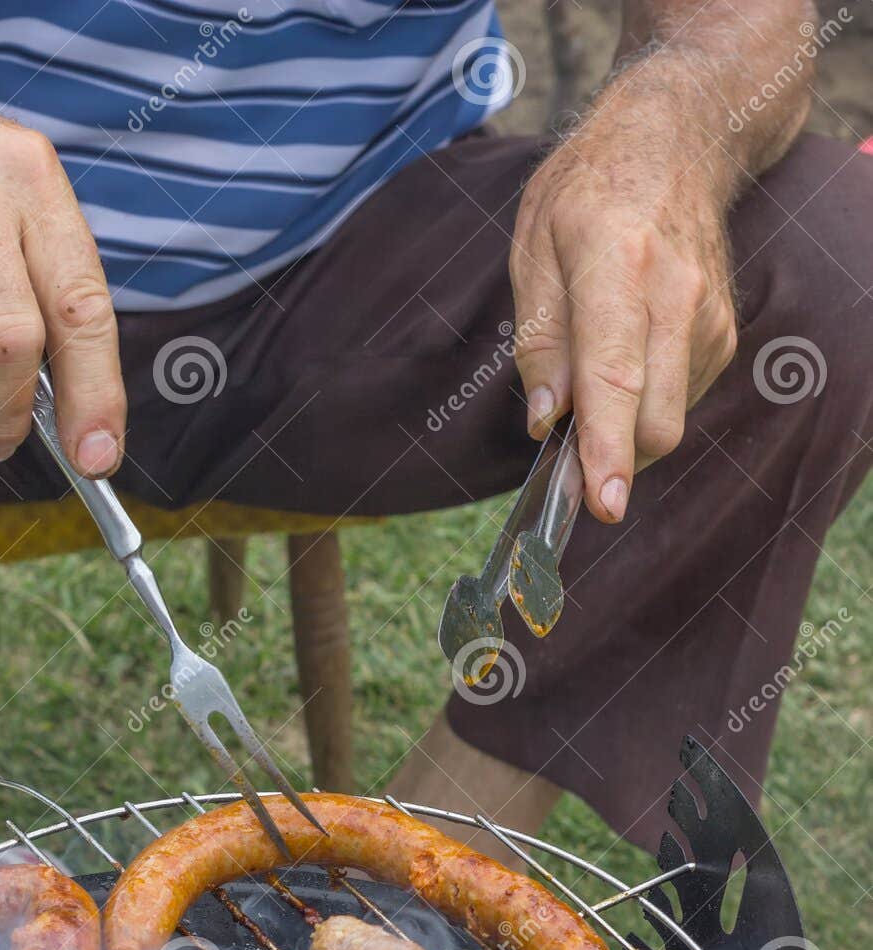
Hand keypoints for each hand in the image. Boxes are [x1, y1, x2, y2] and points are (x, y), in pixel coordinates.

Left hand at [510, 108, 737, 523]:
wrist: (677, 139)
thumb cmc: (588, 191)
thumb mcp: (533, 248)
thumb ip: (538, 340)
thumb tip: (545, 419)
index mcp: (620, 265)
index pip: (617, 376)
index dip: (608, 448)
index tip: (602, 502)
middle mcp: (678, 296)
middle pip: (654, 422)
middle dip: (610, 457)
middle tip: (566, 454)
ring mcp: (710, 318)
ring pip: (668, 421)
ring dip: (625, 428)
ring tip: (593, 374)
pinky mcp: (724, 336)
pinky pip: (679, 403)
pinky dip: (646, 404)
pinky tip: (628, 358)